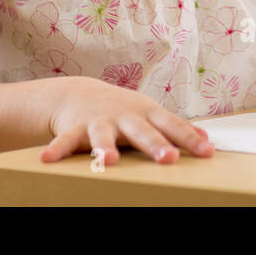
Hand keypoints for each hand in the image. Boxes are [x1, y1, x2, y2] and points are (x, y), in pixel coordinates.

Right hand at [40, 76, 213, 165]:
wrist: (79, 93)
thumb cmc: (122, 110)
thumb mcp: (150, 115)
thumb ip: (175, 128)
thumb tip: (206, 139)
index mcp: (147, 114)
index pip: (173, 126)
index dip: (190, 139)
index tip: (207, 152)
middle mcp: (125, 117)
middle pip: (142, 132)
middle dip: (156, 144)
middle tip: (169, 158)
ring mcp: (100, 121)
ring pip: (102, 136)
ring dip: (104, 148)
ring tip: (108, 161)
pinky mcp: (75, 128)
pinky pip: (65, 141)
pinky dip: (56, 149)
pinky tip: (47, 159)